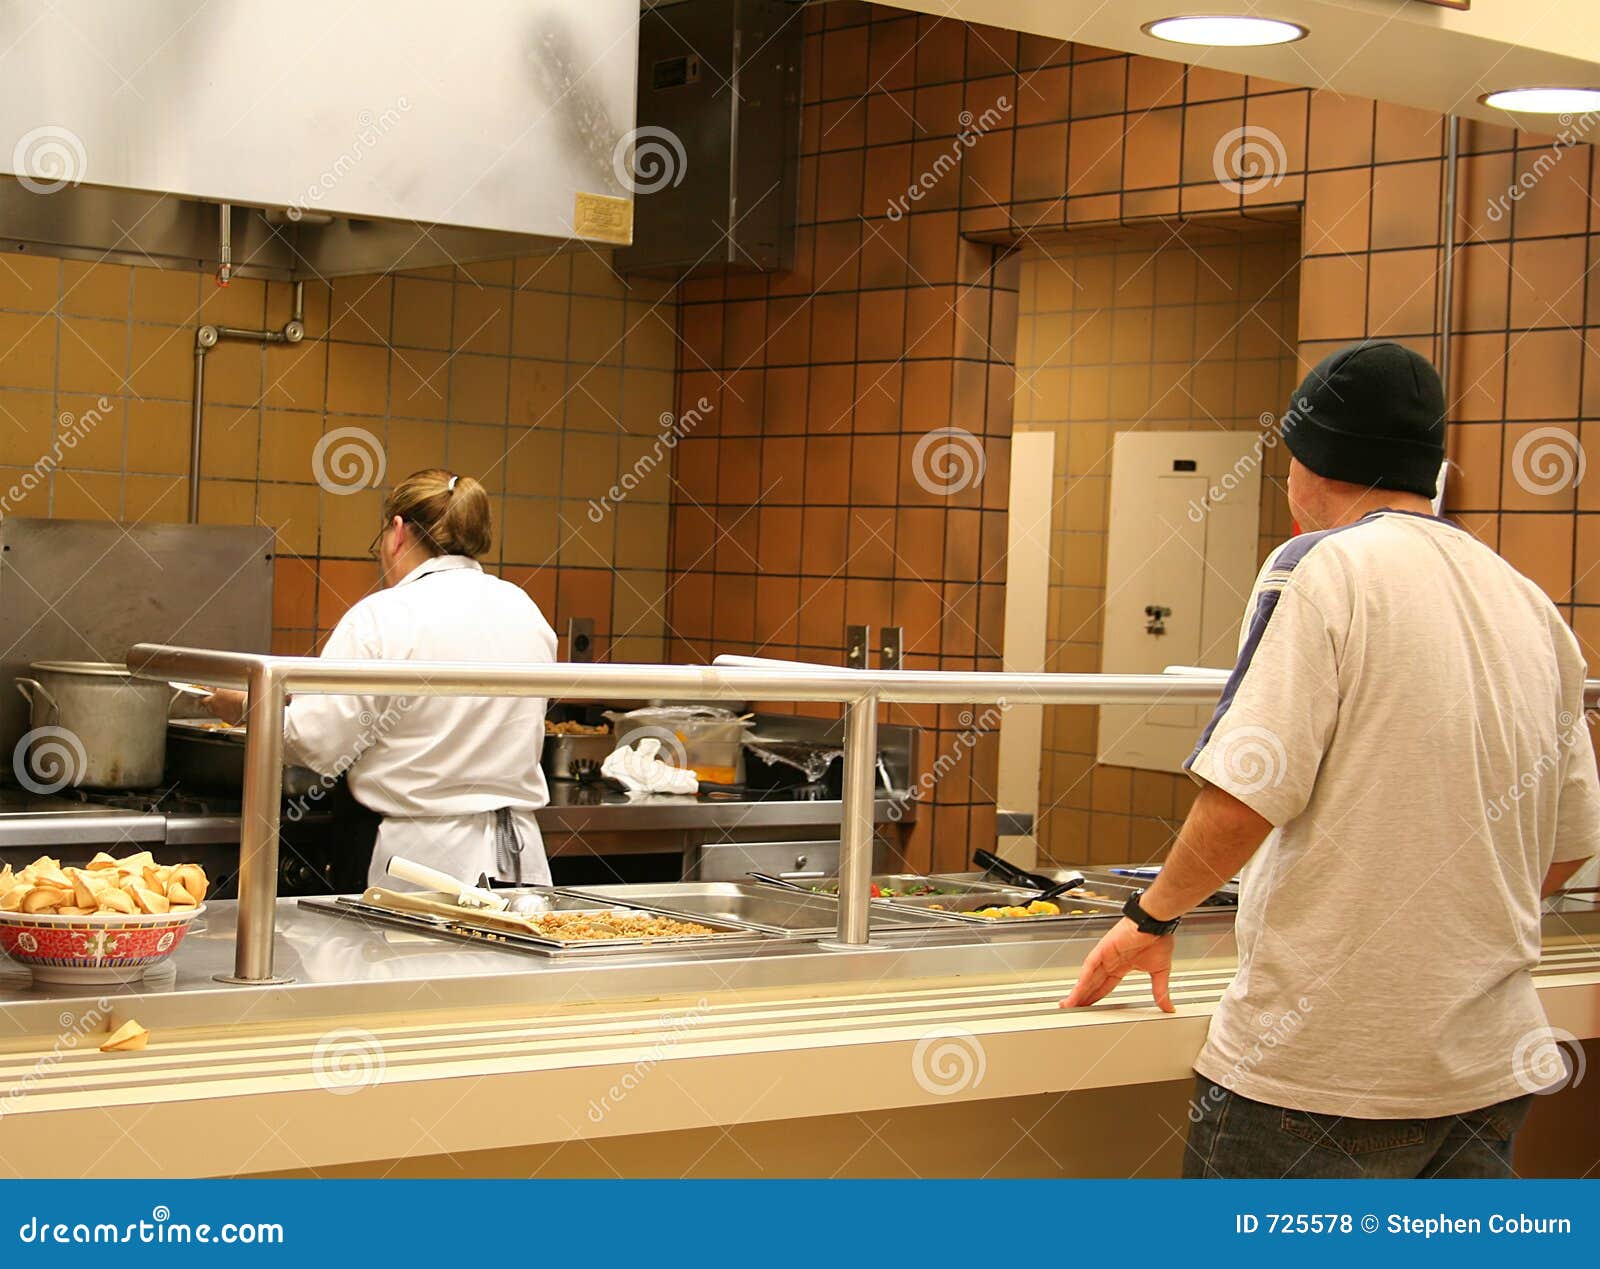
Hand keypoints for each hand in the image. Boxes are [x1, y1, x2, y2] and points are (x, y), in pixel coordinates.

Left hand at [201, 689, 246, 726]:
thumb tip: (213, 688)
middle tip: (221, 700)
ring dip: (224, 709)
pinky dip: (232, 715)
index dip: (205, 699)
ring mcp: (223, 717)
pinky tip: (237, 710)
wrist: (248, 705)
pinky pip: (229, 718)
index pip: (204, 700)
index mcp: (213, 701)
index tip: (205, 698)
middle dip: (214, 704)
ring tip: (232, 704)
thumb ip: (217, 689)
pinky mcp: (231, 721)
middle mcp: (216, 710)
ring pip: (220, 713)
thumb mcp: (225, 688)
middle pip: (211, 708)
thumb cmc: (238, 696)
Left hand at [1061, 918, 1175, 1012]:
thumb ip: (1160, 990)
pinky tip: (1078, 989)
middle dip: (1083, 997)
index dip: (1096, 997)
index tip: (1089, 1008)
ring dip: (1079, 991)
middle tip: (1073, 1009)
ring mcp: (1105, 954)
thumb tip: (1168, 1006)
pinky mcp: (1103, 948)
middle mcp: (1111, 960)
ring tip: (1070, 1004)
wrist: (1156, 923)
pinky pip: (1090, 965)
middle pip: (1093, 983)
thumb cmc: (1158, 937)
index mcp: (1122, 965)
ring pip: (1088, 976)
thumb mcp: (1160, 972)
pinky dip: (1084, 978)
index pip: (1105, 985)